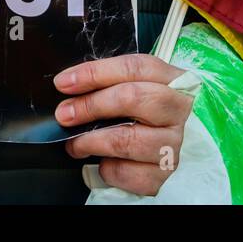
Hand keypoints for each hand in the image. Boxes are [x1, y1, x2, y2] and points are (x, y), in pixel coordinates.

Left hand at [55, 53, 191, 196]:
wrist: (174, 148)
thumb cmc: (147, 114)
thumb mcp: (136, 89)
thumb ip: (109, 85)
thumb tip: (69, 88)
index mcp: (171, 79)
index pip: (133, 68)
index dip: (95, 73)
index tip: (64, 82)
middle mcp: (177, 109)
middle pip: (131, 98)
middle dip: (90, 105)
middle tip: (65, 114)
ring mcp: (173, 142)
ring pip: (126, 139)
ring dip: (91, 141)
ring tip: (76, 143)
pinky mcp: (165, 173)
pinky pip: (128, 172)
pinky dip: (108, 169)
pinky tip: (104, 162)